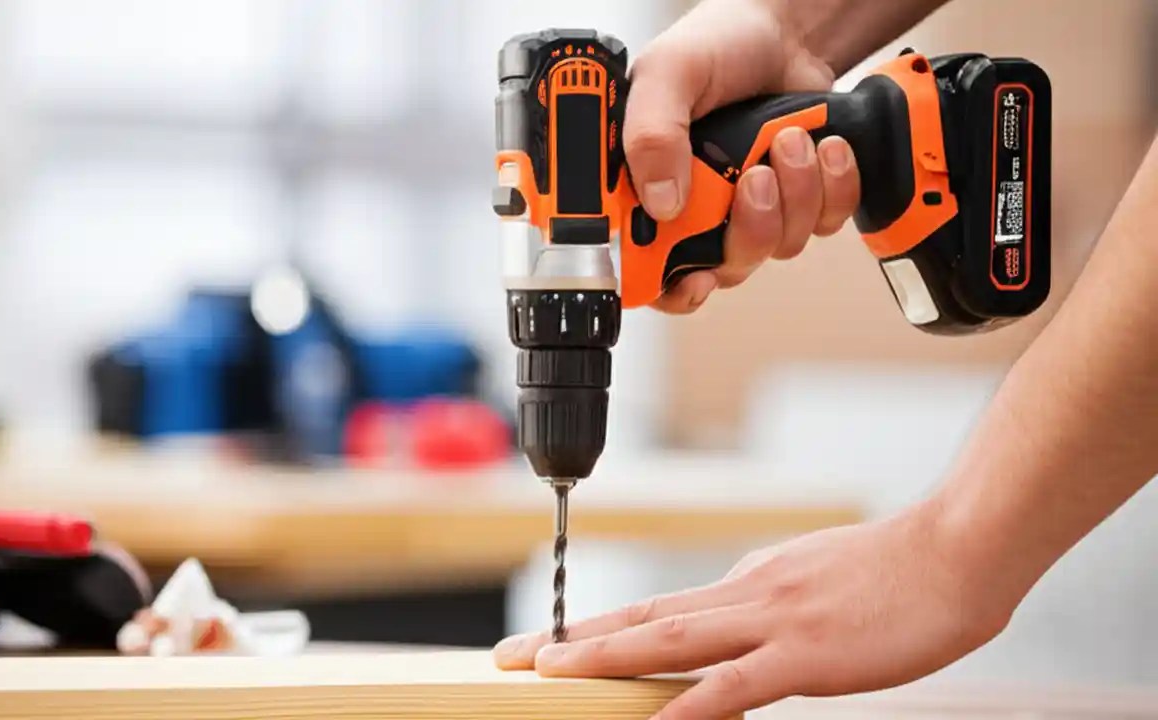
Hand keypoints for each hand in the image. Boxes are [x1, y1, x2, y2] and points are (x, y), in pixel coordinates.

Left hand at [492, 505, 1016, 718]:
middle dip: (572, 639)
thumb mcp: (814, 581)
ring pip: (670, 642)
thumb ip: (768, 606)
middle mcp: (744, 595)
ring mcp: (771, 623)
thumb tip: (732, 629)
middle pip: (643, 620)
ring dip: (603, 656)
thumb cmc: (897, 573)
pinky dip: (685, 707)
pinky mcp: (805, 655)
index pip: (660, 610)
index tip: (551, 642)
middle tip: (512, 656)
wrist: (956, 552)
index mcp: (748, 582)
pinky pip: (733, 687)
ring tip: (547, 671)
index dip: (600, 627)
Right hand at [625, 0, 861, 312]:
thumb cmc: (717, 45)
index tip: (693, 279)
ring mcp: (747, 210)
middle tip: (755, 176)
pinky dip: (832, 187)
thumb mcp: (669, 74)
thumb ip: (651, 134)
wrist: (786, 31)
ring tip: (789, 138)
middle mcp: (695, 210)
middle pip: (719, 268)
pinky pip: (822, 225)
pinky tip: (823, 147)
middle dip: (749, 227)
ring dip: (794, 194)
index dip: (665, 287)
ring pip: (775, 247)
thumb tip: (661, 202)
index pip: (643, 268)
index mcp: (647, 188)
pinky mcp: (798, 202)